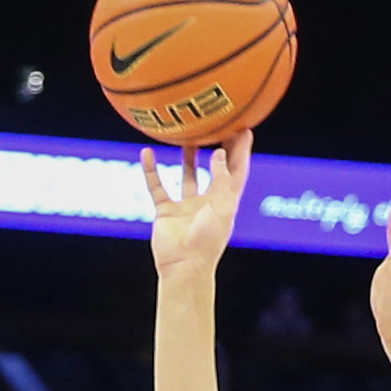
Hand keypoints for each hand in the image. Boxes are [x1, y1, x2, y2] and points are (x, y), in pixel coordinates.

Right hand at [142, 133, 252, 277]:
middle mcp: (208, 203)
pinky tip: (146, 153)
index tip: (244, 129)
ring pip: (188, 175)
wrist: (184, 267)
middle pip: (215, 170)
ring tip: (187, 134)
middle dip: (218, 148)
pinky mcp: (166, 212)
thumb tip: (219, 152)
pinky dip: (151, 170)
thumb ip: (220, 178)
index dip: (242, 151)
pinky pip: (157, 186)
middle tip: (217, 123)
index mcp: (226, 203)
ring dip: (188, 156)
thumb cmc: (207, 241)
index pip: (238, 172)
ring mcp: (187, 207)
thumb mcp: (221, 206)